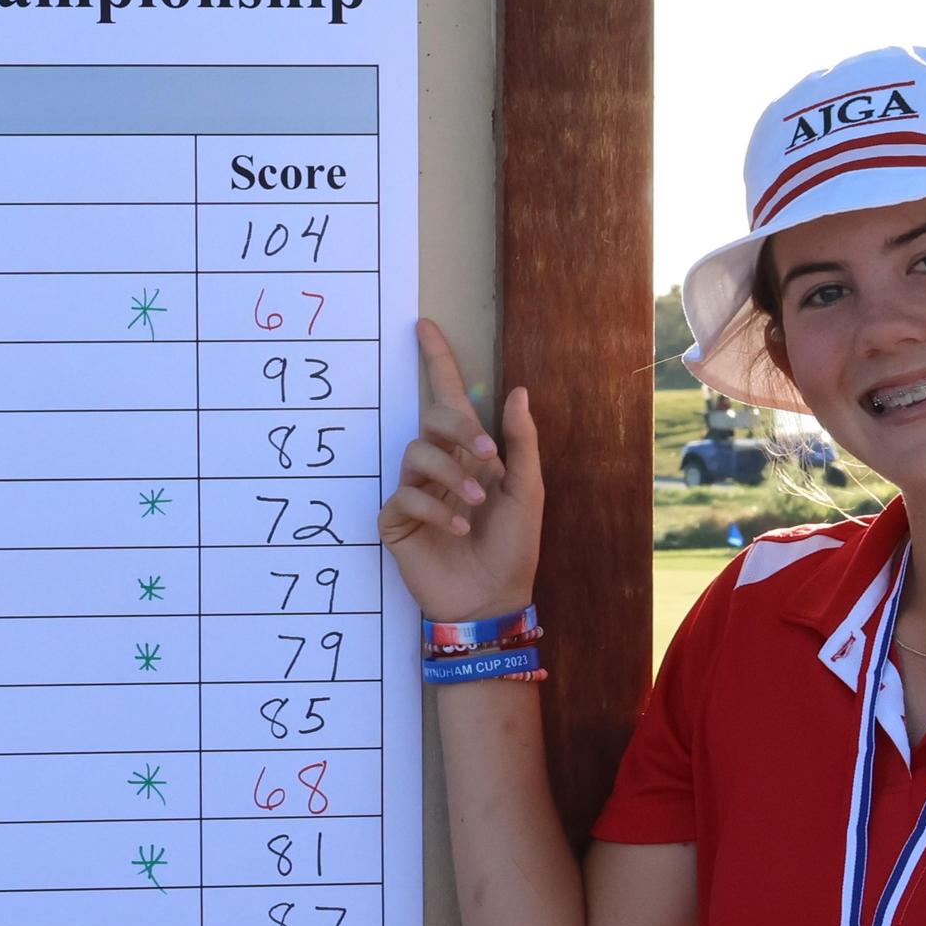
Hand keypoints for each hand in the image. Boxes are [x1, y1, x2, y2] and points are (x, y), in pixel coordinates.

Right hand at [379, 319, 544, 623]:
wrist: (493, 599)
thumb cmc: (514, 547)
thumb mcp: (528, 490)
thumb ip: (521, 441)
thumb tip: (517, 389)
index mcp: (470, 455)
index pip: (450, 398)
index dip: (437, 361)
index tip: (424, 325)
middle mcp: (440, 467)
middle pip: (431, 420)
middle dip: (455, 428)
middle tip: (485, 455)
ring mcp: (416, 492)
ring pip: (415, 454)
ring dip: (449, 474)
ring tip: (475, 504)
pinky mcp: (397, 521)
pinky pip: (404, 496)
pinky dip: (433, 508)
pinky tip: (456, 529)